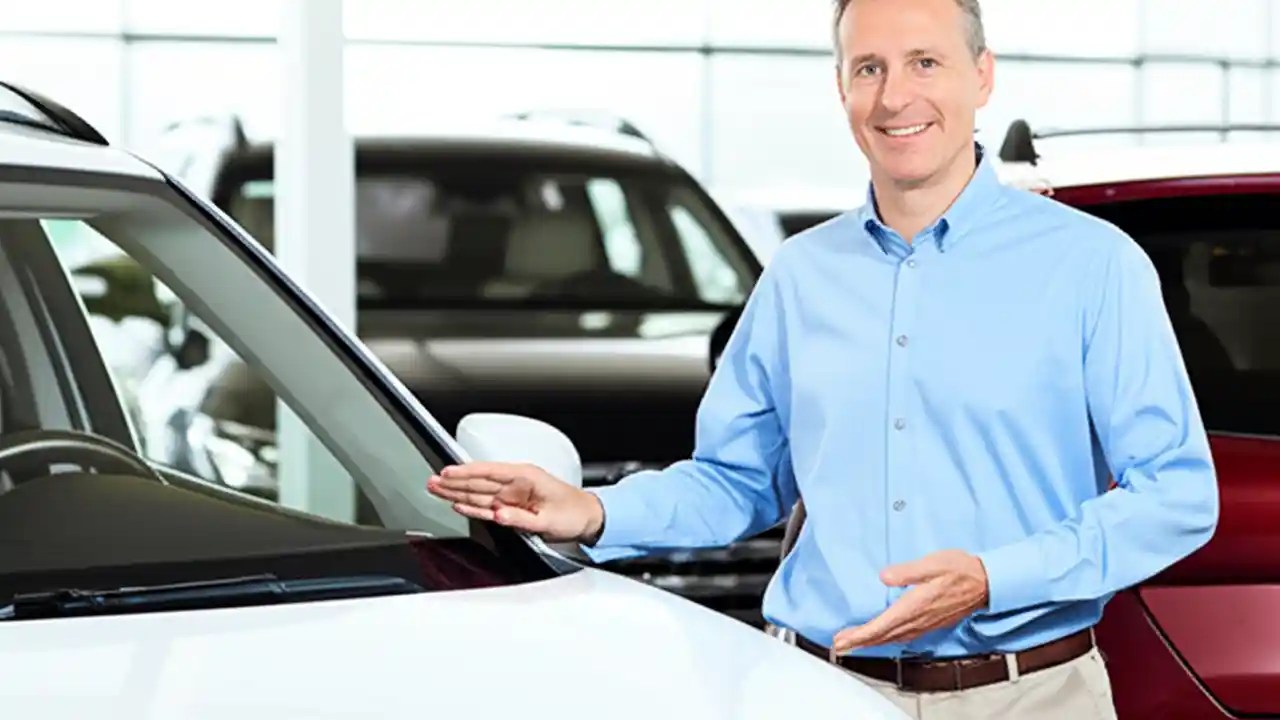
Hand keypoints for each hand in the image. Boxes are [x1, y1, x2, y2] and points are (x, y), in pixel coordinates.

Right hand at [425, 462, 603, 542]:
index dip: (466, 472)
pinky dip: (472, 506)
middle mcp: (516, 484)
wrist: (587, 518)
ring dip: (457, 492)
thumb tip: (499, 514)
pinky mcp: (512, 508)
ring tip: (436, 489)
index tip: (447, 472)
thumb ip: (521, 517)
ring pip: (478, 493)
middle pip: (478, 482)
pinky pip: (487, 507)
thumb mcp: (549, 519)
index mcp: (526, 477)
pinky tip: (457, 504)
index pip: (489, 472)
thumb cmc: (574, 512)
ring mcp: (512, 496)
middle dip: (453, 481)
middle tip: (431, 481)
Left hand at [831, 550, 989, 653]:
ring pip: (893, 638)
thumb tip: (884, 577)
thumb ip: (908, 571)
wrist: (987, 582)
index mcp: (915, 606)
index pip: (882, 626)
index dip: (860, 635)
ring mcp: (925, 624)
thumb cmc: (961, 570)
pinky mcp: (930, 623)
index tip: (842, 640)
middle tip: (839, 645)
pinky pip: (903, 636)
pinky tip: (883, 636)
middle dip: (859, 642)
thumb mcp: (933, 563)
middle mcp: (918, 620)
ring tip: (854, 642)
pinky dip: (887, 639)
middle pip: (884, 636)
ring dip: (872, 641)